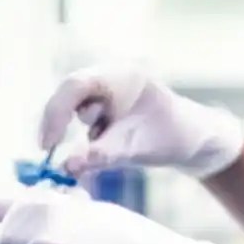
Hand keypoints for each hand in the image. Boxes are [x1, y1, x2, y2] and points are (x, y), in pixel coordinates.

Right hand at [40, 65, 243, 178]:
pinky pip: (91, 126)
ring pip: (81, 114)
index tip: (47, 144)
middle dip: (60, 125)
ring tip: (118, 149)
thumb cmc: (173, 138)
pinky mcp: (109, 110)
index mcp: (122, 76)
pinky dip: (95, 142)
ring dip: (90, 136)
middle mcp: (112, 78)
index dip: (55, 113)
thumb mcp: (137, 149)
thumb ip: (101, 156)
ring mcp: (110, 94)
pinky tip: (117, 149)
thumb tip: (66, 166)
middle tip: (51, 153)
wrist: (196, 143)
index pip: (75, 85)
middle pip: (70, 96)